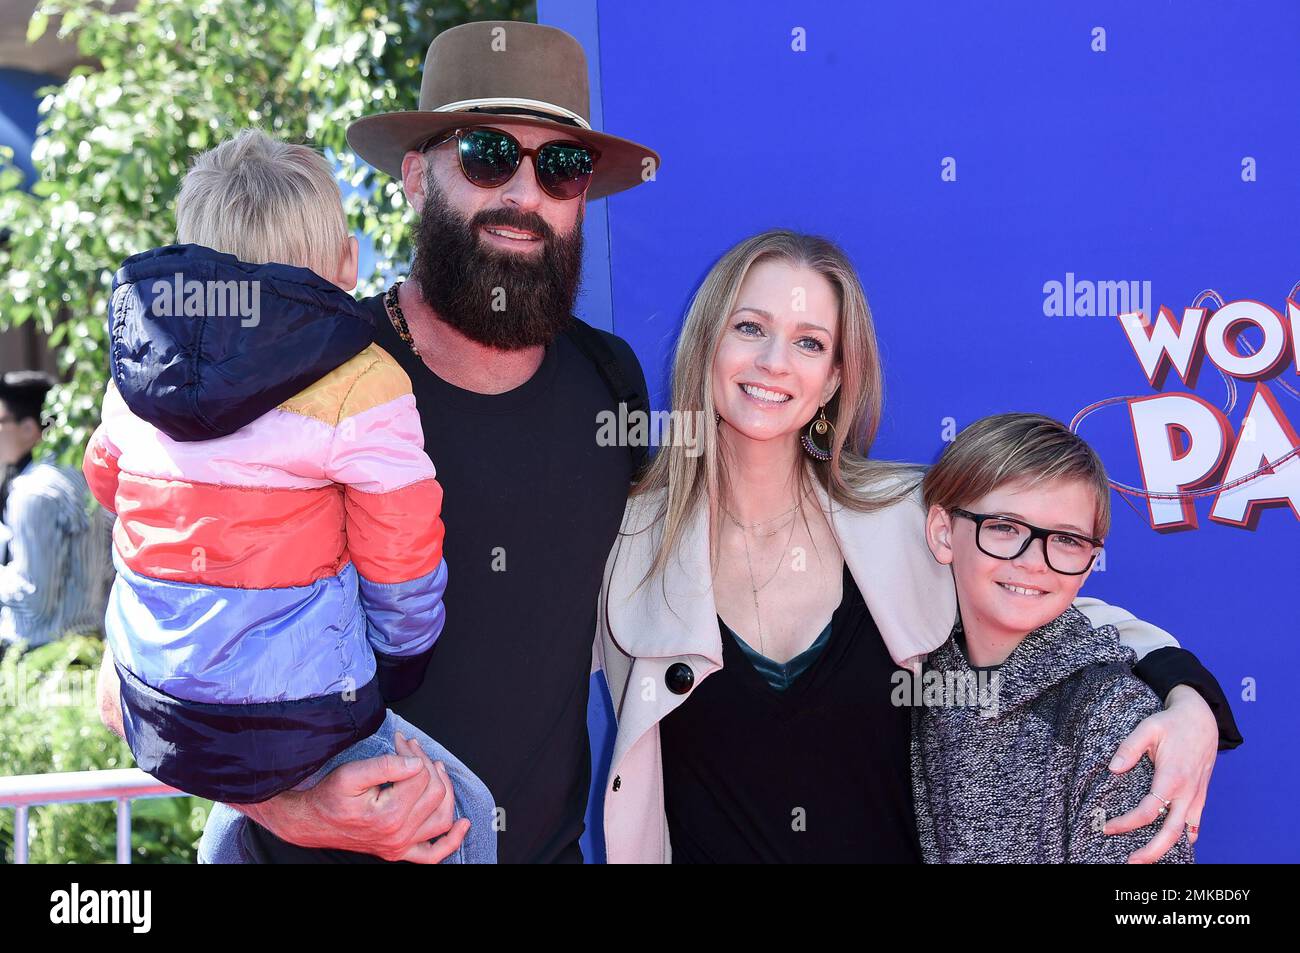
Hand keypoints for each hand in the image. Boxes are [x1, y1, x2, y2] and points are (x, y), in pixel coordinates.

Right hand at [241, 730, 467, 862]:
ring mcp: (401, 846)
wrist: (312, 823)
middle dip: (427, 764)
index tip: (402, 741)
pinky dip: (452, 841)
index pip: (421, 775)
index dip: (414, 753)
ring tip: (435, 771)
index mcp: (388, 814)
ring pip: (442, 817)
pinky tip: (463, 824)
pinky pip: (434, 854)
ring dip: (445, 791)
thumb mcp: (351, 774)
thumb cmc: (329, 797)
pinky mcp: (400, 852)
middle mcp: (399, 834)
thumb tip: (417, 762)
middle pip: (435, 793)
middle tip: (413, 750)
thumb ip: (386, 766)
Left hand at [1104, 685, 1217, 862]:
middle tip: (1131, 862)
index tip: (1107, 827)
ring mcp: (1196, 795)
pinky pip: (1196, 823)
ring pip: (1184, 831)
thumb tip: (1113, 769)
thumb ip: (1129, 748)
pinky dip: (1186, 837)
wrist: (1203, 718)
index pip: (1149, 811)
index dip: (1127, 823)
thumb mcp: (1148, 727)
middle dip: (1152, 851)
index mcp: (1172, 777)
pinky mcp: (1201, 795)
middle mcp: (1187, 791)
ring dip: (1168, 848)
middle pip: (1171, 831)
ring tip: (1148, 859)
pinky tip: (1177, 845)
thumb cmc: (1172, 723)